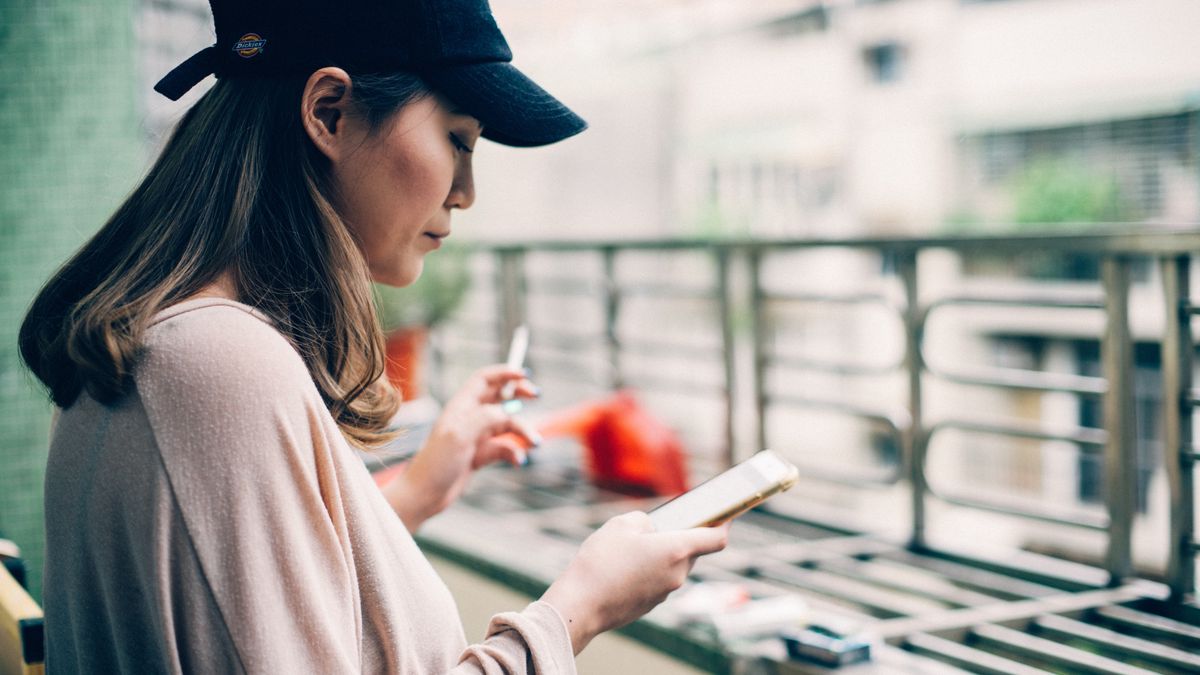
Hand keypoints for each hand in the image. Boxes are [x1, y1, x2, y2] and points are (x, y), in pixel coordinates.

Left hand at [384, 364, 539, 530]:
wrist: (426, 494)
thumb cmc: (436, 462)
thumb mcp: (460, 435)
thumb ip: (485, 418)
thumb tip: (508, 412)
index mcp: (462, 406)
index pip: (485, 379)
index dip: (504, 372)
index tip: (524, 372)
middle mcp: (471, 417)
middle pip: (500, 395)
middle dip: (519, 393)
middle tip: (536, 394)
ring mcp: (477, 436)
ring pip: (508, 424)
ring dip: (523, 430)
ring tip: (535, 443)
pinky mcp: (482, 454)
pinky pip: (506, 447)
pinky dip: (515, 452)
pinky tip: (519, 461)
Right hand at [540, 511, 729, 653]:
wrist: (581, 605)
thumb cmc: (601, 562)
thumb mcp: (621, 525)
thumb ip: (645, 521)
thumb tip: (651, 529)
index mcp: (676, 550)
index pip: (717, 539)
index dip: (724, 524)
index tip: (725, 515)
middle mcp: (677, 573)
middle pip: (692, 551)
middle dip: (680, 537)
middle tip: (659, 527)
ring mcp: (665, 592)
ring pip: (674, 566)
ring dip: (662, 555)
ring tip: (632, 548)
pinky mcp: (652, 604)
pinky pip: (659, 580)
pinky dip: (650, 571)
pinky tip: (624, 567)